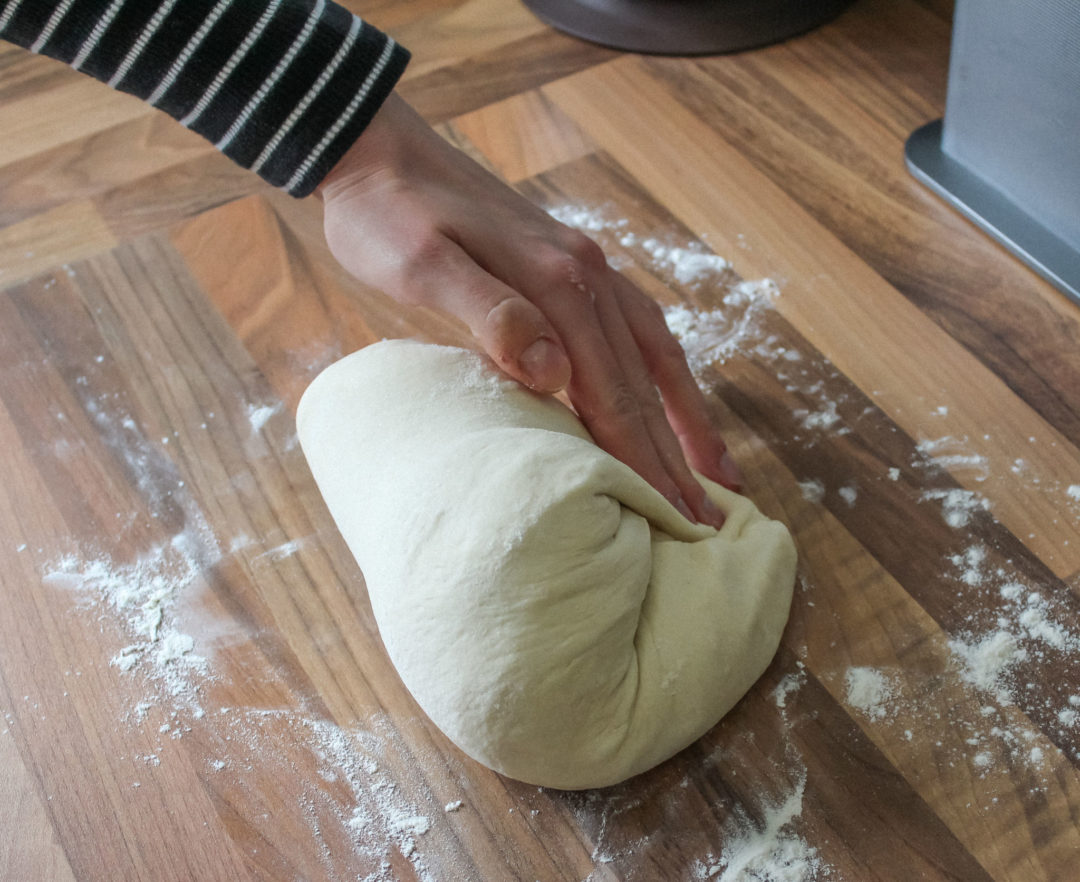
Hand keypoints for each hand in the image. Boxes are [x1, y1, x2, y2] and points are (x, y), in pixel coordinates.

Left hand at [317, 94, 741, 526]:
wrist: (382, 152)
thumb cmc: (390, 217)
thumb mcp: (423, 266)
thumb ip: (490, 313)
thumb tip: (553, 371)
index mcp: (558, 282)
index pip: (612, 392)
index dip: (642, 460)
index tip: (673, 517)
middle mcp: (588, 275)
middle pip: (643, 383)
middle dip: (675, 457)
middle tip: (707, 521)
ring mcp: (586, 268)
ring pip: (653, 356)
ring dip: (686, 418)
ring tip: (716, 473)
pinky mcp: (572, 265)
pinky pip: (637, 329)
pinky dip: (662, 375)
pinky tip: (669, 398)